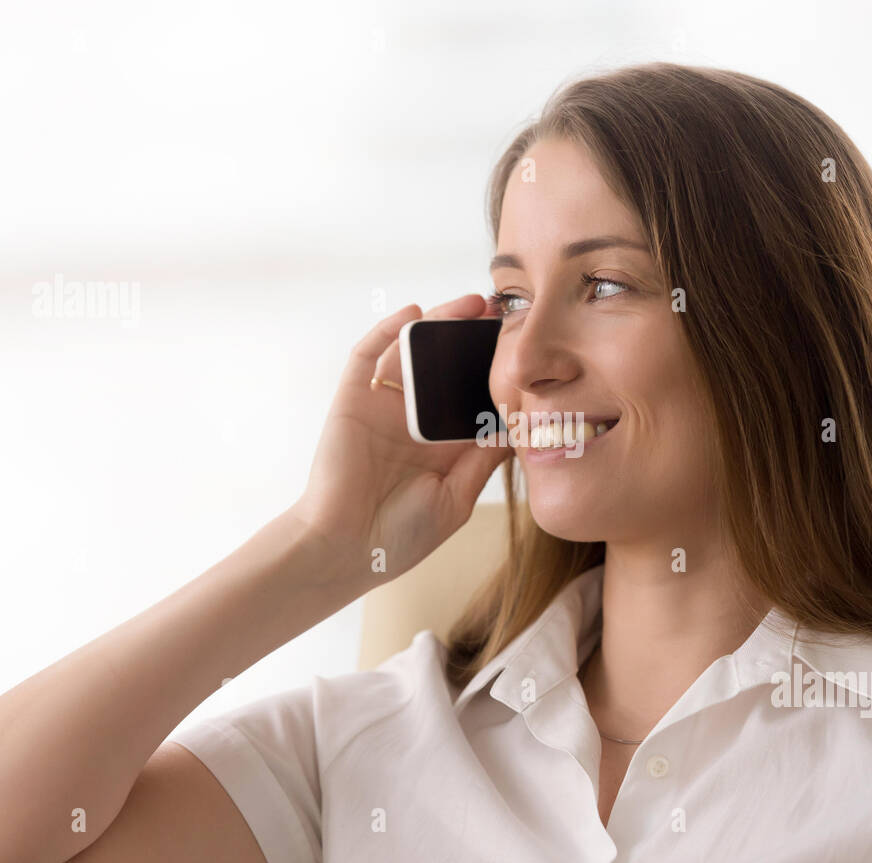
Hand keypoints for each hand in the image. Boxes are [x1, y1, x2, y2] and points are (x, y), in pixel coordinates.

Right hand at [293, 293, 510, 585]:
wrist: (346, 551)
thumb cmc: (400, 536)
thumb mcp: (458, 497)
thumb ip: (484, 459)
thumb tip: (521, 424)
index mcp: (443, 442)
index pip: (473, 393)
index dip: (496, 368)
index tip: (526, 347)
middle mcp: (415, 418)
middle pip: (446, 364)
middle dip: (473, 336)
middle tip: (503, 313)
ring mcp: (383, 407)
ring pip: (413, 352)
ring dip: (439, 322)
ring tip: (470, 303)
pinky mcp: (353, 400)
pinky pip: (368, 357)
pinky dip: (388, 331)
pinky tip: (413, 312)